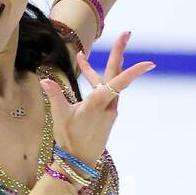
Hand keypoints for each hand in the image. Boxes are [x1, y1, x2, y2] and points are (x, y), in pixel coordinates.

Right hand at [40, 31, 155, 169]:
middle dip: (119, 53)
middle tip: (127, 33)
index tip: (149, 63)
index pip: (118, 83)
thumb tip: (45, 80)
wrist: (79, 161)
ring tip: (80, 57)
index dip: (133, 71)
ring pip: (107, 84)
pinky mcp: (106, 114)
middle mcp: (108, 104)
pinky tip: (85, 79)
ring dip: (96, 70)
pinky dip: (95, 83)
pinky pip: (104, 93)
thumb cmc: (70, 139)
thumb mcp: (60, 116)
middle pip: (116, 75)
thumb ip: (54, 96)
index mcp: (98, 103)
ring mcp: (109, 109)